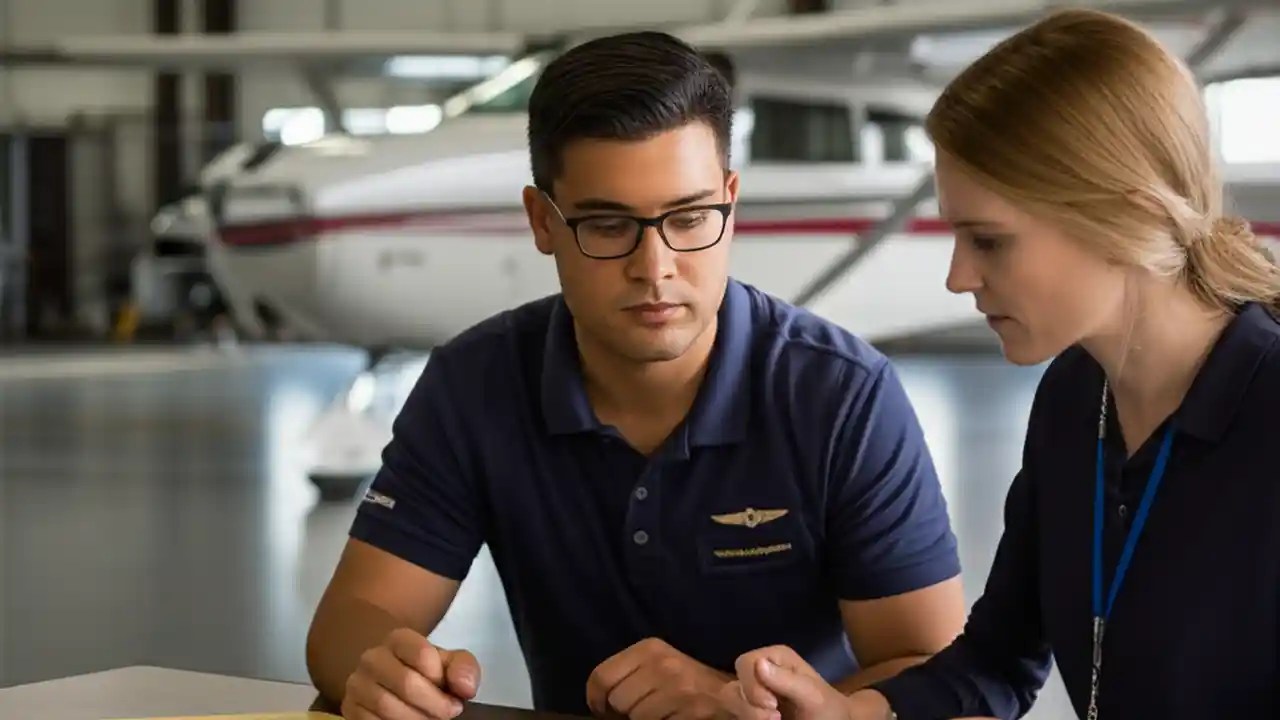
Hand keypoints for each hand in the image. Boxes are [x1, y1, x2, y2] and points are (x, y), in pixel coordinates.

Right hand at [341, 627, 480, 719]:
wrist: (389, 679)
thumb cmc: (425, 673)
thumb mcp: (448, 663)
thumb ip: (463, 668)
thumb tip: (466, 688)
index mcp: (398, 639)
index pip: (423, 654)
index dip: (442, 679)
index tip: (456, 696)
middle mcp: (372, 658)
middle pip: (407, 684)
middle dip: (434, 705)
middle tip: (448, 715)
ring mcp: (357, 684)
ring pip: (387, 707)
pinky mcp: (349, 709)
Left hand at [587, 638, 732, 719]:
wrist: (733, 691)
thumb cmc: (687, 678)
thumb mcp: (657, 663)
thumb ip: (629, 673)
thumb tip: (598, 700)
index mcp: (649, 648)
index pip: (601, 676)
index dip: (595, 699)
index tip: (601, 709)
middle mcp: (663, 665)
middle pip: (617, 700)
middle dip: (624, 712)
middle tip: (641, 710)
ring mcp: (678, 690)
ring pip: (636, 717)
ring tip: (660, 713)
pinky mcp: (692, 712)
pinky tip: (674, 717)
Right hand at [719, 646, 875, 719]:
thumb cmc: (828, 709)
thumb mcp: (813, 696)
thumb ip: (787, 680)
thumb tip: (758, 664)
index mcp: (774, 658)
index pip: (745, 663)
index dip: (752, 685)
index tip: (773, 705)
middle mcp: (760, 672)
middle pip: (732, 686)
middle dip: (748, 706)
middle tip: (775, 719)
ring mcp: (754, 693)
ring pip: (730, 702)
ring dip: (746, 715)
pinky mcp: (753, 710)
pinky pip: (736, 714)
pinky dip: (747, 718)